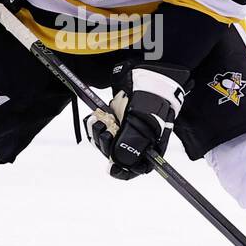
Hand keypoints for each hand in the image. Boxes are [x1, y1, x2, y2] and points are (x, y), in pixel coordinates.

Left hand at [84, 62, 189, 179]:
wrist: (146, 74)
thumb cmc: (149, 96)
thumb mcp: (141, 120)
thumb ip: (130, 142)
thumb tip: (117, 162)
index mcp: (150, 146)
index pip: (137, 168)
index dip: (123, 170)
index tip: (111, 167)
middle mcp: (137, 141)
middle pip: (116, 156)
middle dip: (107, 144)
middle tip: (108, 128)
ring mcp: (124, 130)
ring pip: (104, 143)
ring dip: (98, 132)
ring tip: (102, 118)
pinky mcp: (113, 120)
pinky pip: (98, 130)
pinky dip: (95, 124)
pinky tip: (98, 116)